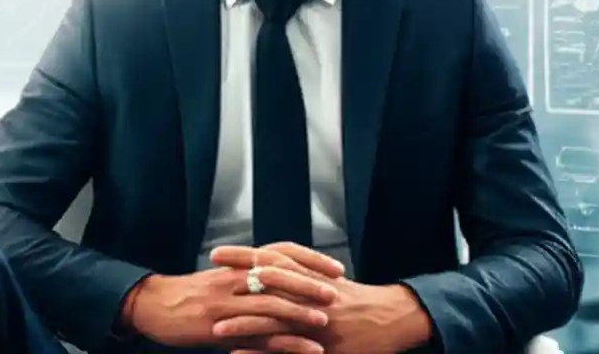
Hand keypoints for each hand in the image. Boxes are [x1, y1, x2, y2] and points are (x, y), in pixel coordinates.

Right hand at [121, 266, 336, 352]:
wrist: (153, 306)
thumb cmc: (188, 294)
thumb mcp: (219, 278)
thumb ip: (248, 276)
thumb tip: (279, 275)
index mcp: (236, 265)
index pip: (279, 252)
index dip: (309, 258)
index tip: (334, 267)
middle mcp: (233, 279)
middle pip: (278, 276)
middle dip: (310, 283)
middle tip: (336, 291)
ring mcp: (226, 305)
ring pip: (270, 305)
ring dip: (300, 313)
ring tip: (325, 320)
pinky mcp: (221, 329)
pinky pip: (259, 337)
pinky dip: (286, 343)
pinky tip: (308, 349)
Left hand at [211, 246, 429, 353]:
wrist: (392, 317)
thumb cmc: (357, 298)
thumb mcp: (327, 277)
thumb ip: (299, 270)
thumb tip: (266, 261)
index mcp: (310, 275)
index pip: (269, 260)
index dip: (241, 257)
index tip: (216, 254)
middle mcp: (310, 295)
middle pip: (266, 288)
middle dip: (234, 285)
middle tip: (206, 283)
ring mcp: (315, 322)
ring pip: (274, 321)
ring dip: (243, 324)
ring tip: (215, 327)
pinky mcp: (321, 347)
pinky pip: (287, 351)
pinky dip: (263, 353)